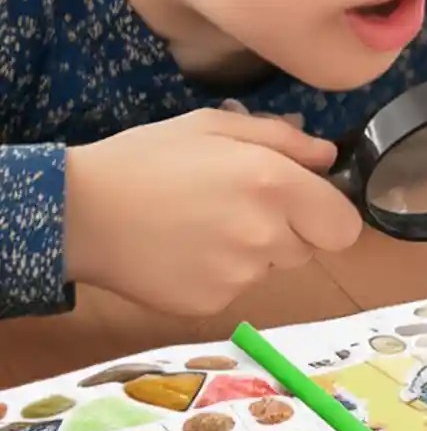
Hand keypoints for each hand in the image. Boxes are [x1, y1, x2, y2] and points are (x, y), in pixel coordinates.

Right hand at [63, 108, 362, 315]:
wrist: (78, 211)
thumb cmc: (149, 157)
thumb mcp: (215, 126)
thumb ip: (282, 140)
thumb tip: (328, 158)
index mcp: (275, 185)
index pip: (344, 227)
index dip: (329, 216)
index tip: (306, 205)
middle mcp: (266, 234)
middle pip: (309, 248)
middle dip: (288, 230)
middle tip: (239, 208)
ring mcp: (240, 275)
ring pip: (271, 269)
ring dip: (254, 252)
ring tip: (203, 227)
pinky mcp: (212, 304)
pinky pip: (236, 290)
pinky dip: (219, 275)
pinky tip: (184, 252)